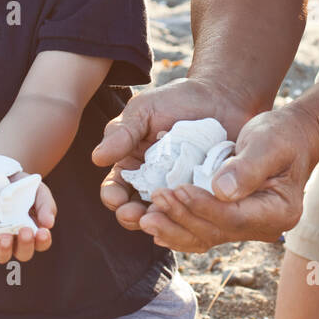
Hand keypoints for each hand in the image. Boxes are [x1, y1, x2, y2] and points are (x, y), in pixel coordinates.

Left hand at [0, 180, 56, 265]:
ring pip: (1, 255)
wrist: (2, 177)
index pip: (41, 243)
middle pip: (22, 254)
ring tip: (4, 237)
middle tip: (25, 232)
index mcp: (33, 233)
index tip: (43, 231)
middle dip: (24, 245)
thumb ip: (45, 206)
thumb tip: (48, 224)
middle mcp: (16, 241)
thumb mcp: (39, 192)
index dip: (43, 241)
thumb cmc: (24, 188)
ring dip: (3, 249)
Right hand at [91, 75, 253, 231]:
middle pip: (137, 213)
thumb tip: (97, 158)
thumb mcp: (145, 111)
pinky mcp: (208, 197)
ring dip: (163, 223)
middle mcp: (154, 186)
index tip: (116, 198)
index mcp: (132, 168)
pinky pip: (199, 215)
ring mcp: (181, 195)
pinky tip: (193, 213)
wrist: (221, 96)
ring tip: (164, 215)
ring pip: (168, 220)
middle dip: (133, 217)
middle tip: (138, 215)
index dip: (113, 197)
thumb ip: (122, 132)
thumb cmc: (177, 100)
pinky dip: (194, 219)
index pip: (115, 190)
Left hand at [111, 99, 318, 253]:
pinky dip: (178, 228)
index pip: (234, 217)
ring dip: (173, 228)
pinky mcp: (230, 218)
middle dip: (181, 218)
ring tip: (144, 218)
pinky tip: (156, 222)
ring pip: (205, 236)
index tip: (177, 188)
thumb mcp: (269, 143)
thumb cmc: (282, 134)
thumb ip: (248, 167)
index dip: (203, 206)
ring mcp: (246, 226)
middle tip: (153, 201)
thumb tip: (221, 190)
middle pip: (216, 231)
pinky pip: (202, 231)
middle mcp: (262, 226)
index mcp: (278, 211)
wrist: (290, 136)